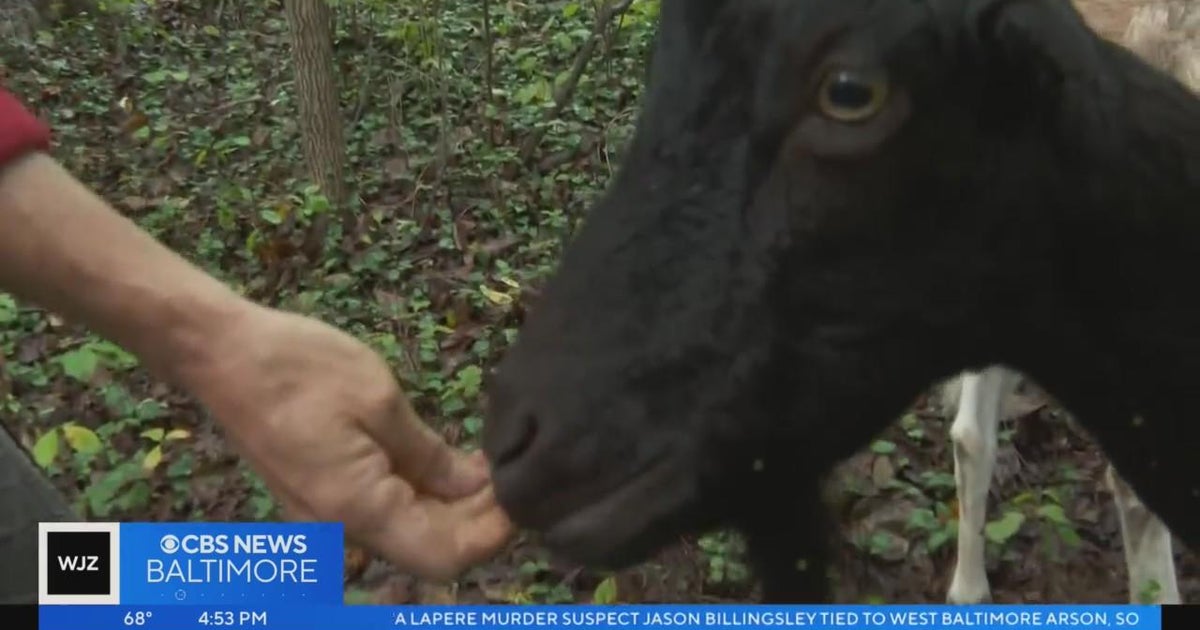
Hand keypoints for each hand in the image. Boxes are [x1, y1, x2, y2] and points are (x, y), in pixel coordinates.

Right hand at [185, 303, 513, 580]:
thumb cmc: (298, 367)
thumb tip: (476, 487)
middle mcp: (339, 529)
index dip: (491, 534)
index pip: (444, 558)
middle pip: (428, 550)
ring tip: (488, 464)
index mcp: (356, 510)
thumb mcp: (379, 400)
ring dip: (452, 508)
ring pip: (407, 534)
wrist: (219, 353)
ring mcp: (326, 517)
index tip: (522, 494)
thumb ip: (431, 455)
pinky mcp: (320, 497)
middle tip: (513, 472)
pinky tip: (447, 463)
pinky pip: (382, 514)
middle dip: (478, 520)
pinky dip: (421, 496)